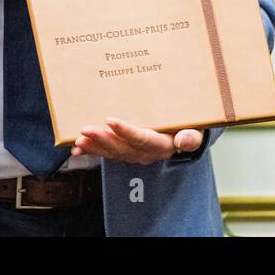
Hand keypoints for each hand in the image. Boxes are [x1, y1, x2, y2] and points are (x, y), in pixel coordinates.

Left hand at [71, 118, 204, 164]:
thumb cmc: (190, 127)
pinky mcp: (126, 152)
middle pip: (122, 148)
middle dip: (102, 139)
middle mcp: (146, 154)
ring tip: (79, 140)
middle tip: (85, 130)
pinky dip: (93, 151)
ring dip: (95, 146)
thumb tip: (184, 140)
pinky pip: (108, 154)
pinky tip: (78, 149)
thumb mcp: (196, 130)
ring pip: (112, 152)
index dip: (126, 131)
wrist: (187, 135)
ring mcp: (135, 155)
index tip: (110, 120)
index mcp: (163, 145)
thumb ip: (191, 137)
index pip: (142, 139)